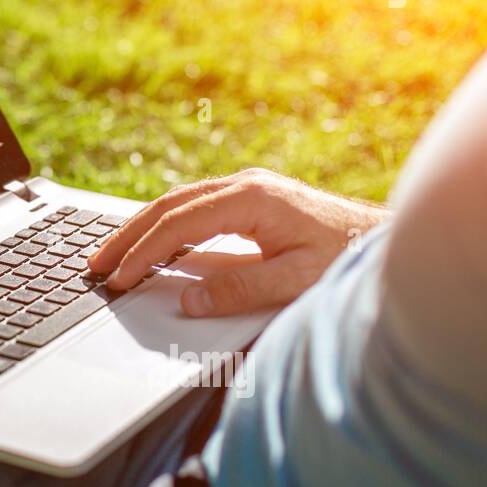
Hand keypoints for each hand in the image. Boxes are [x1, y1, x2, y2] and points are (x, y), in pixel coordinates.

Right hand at [87, 168, 388, 316]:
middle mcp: (245, 185)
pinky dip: (163, 225)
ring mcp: (247, 187)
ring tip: (111, 255)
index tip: (119, 278)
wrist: (390, 238)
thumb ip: (241, 291)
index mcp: (251, 198)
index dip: (143, 253)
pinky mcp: (251, 198)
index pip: (178, 224)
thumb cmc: (351, 260)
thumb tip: (189, 301)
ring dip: (141, 229)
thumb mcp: (297, 281)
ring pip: (177, 202)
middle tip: (96, 265)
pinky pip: (193, 206)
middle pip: (168, 206)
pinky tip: (151, 243)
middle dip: (128, 237)